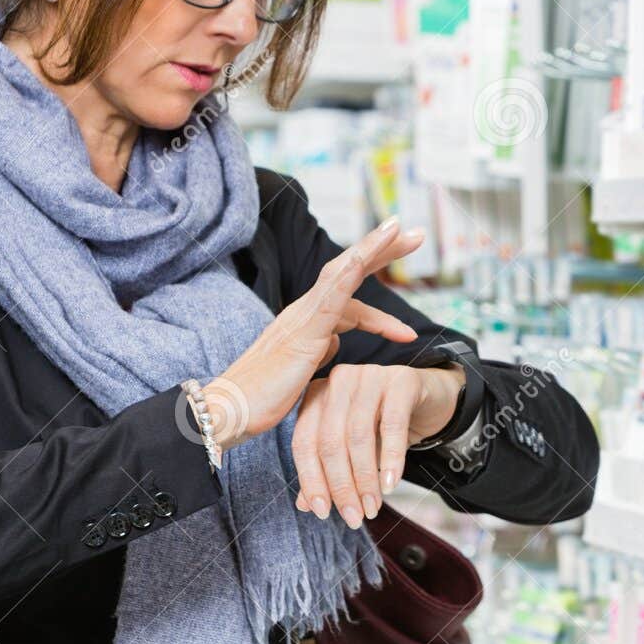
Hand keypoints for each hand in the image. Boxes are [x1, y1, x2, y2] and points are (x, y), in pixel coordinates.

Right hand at [199, 217, 424, 451]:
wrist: (228, 412)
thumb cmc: (261, 398)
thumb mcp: (302, 371)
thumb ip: (319, 351)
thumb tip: (335, 344)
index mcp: (306, 319)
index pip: (348, 287)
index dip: (375, 274)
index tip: (403, 258)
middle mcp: (303, 310)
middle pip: (348, 269)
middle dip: (382, 249)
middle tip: (415, 233)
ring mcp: (302, 317)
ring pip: (341, 272)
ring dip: (372, 249)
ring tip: (401, 232)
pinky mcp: (302, 332)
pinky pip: (330, 295)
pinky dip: (349, 272)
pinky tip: (365, 257)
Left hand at [290, 362, 465, 528]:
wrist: (428, 398)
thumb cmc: (383, 424)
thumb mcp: (353, 449)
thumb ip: (327, 472)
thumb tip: (306, 504)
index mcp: (317, 395)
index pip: (305, 442)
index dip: (311, 480)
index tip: (321, 512)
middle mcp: (339, 381)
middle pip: (330, 441)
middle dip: (341, 486)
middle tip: (354, 517)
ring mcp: (369, 376)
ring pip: (358, 436)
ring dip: (365, 478)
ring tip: (372, 507)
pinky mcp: (401, 380)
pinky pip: (392, 424)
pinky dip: (391, 459)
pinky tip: (391, 484)